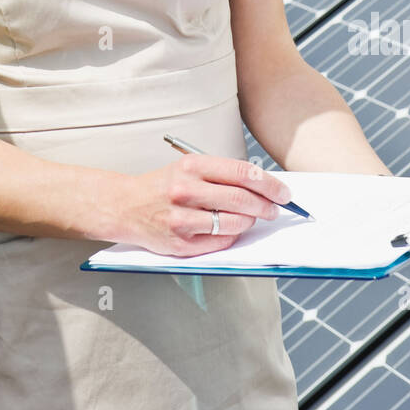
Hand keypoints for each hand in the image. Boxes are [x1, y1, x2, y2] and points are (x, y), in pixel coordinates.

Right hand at [117, 155, 290, 257]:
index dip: (269, 184)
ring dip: (250, 222)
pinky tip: (231, 230)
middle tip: (275, 209)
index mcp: (192, 166)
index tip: (283, 191)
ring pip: (235, 223)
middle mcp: (186, 190)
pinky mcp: (181, 243)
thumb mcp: (188, 167)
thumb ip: (222, 174)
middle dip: (267, 206)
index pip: (243, 172)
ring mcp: (182, 219)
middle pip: (243, 199)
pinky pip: (221, 242)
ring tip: (251, 218)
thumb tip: (262, 185)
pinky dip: (233, 236)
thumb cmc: (162, 185)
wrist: (126, 206)